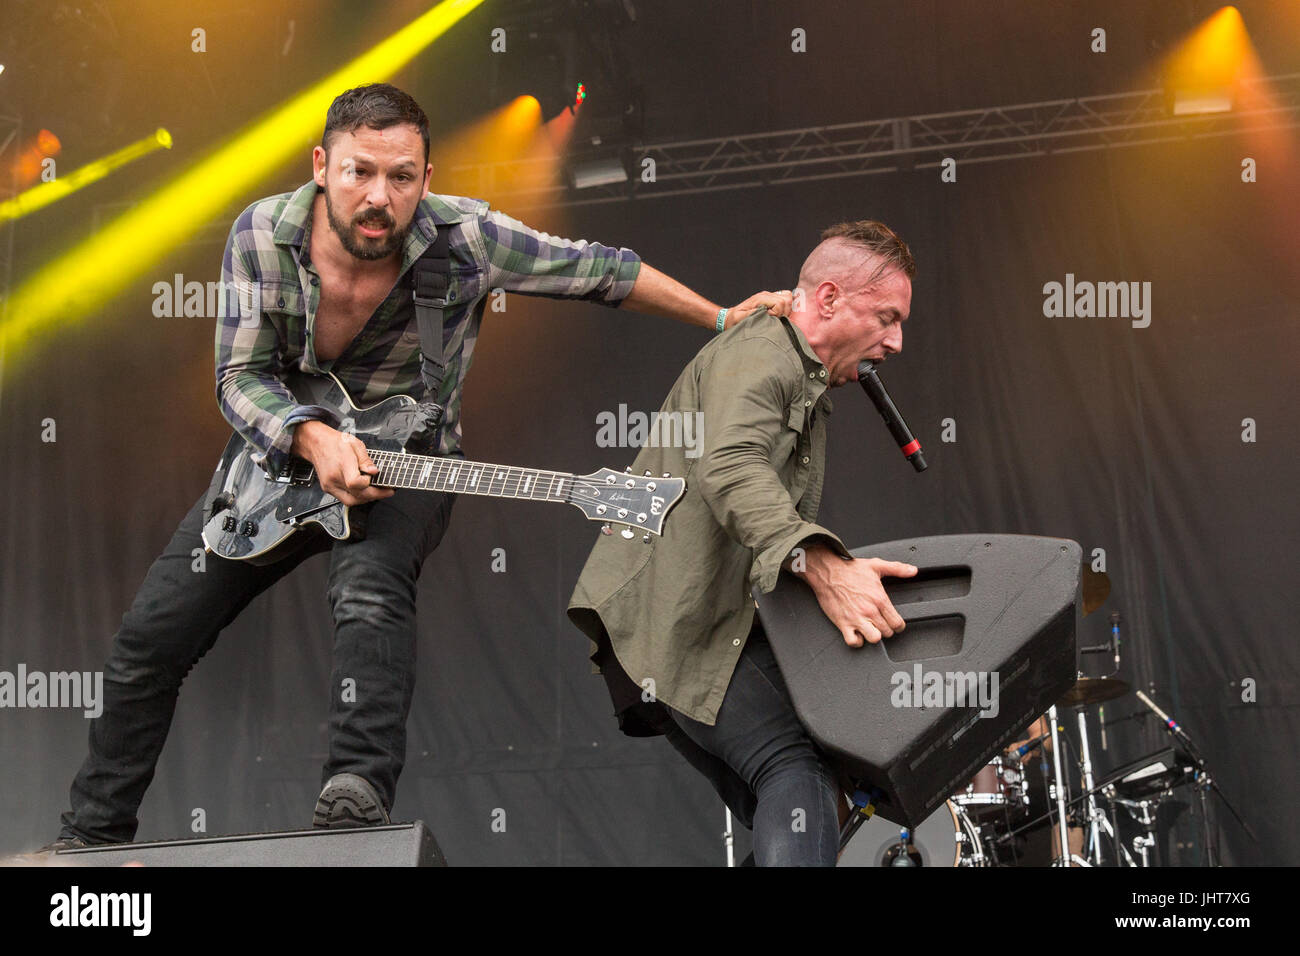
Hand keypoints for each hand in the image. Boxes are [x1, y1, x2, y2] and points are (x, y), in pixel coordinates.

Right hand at [290, 421, 393, 505]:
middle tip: (386, 491)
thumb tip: (374, 471)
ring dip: (366, 499)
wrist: (317, 444)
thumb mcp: (355, 444)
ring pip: (350, 501)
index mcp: (342, 464)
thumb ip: (366, 460)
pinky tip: (363, 490)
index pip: (354, 483)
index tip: (376, 478)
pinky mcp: (328, 489)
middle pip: (355, 496)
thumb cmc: (335, 443)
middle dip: (374, 495)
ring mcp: (330, 485)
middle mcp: (334, 478)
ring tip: (376, 492)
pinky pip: (345, 499)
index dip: (368, 483)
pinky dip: (356, 497)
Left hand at [726, 289, 793, 326]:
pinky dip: (785, 308)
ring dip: (785, 310)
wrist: (730, 317)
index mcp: (760, 299)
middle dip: (784, 312)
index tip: (771, 320)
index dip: (778, 313)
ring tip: (776, 317)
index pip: (780, 303)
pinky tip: (777, 314)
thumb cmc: (735, 320)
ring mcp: (769, 296)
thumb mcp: (740, 318)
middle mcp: (766, 295)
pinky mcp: (770, 300)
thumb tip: (765, 313)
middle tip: (775, 320)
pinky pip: (785, 299)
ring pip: (788, 298)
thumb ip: (753, 314)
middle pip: (786, 299)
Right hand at [796, 545, 917, 646]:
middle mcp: (869, 611)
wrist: (827, 572)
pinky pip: (854, 642)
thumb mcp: (876, 565)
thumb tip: (912, 571)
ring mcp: (856, 618)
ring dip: (874, 636)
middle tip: (881, 624)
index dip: (898, 625)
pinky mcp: (843, 623)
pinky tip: (857, 633)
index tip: (895, 624)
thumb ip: (897, 569)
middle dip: (886, 629)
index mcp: (879, 599)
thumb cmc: (849, 570)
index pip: (897, 623)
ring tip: (871, 629)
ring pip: (874, 639)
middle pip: (887, 632)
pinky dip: (857, 641)